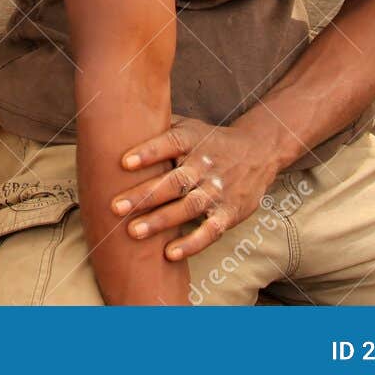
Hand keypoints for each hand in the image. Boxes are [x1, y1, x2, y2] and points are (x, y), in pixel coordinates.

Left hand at [109, 115, 280, 261]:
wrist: (258, 152)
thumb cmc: (209, 140)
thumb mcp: (188, 126)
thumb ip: (158, 125)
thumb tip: (117, 120)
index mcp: (192, 140)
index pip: (170, 144)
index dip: (148, 153)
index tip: (124, 162)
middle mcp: (205, 165)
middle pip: (174, 181)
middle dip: (145, 195)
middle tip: (116, 206)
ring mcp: (218, 190)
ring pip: (189, 207)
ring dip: (161, 221)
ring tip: (134, 231)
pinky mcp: (230, 212)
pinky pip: (211, 230)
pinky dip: (192, 243)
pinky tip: (170, 254)